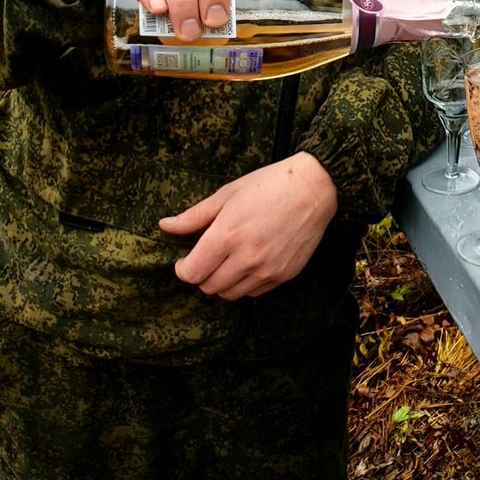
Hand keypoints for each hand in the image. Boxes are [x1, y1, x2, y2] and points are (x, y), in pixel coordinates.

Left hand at [158, 154, 339, 300]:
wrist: (314, 189)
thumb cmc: (268, 185)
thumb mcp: (227, 194)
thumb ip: (194, 216)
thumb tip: (165, 226)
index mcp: (228, 235)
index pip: (192, 273)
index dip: (182, 269)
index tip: (185, 259)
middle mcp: (247, 257)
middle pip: (208, 287)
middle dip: (201, 275)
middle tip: (206, 258)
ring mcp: (267, 270)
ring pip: (230, 294)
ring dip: (222, 282)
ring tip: (227, 261)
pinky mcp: (284, 276)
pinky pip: (254, 293)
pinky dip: (244, 284)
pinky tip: (247, 264)